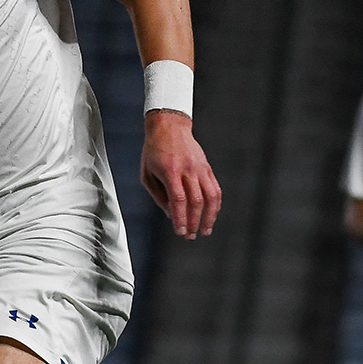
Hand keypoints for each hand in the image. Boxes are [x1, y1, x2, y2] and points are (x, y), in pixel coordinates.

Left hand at [140, 111, 221, 239]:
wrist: (169, 126)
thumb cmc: (154, 151)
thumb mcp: (147, 173)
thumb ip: (158, 196)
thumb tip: (171, 215)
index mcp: (170, 171)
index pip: (179, 199)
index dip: (181, 218)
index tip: (181, 233)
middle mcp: (188, 169)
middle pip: (196, 200)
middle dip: (194, 222)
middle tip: (191, 236)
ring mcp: (200, 168)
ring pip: (211, 196)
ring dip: (210, 216)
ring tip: (206, 230)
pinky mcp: (207, 167)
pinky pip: (215, 189)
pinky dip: (215, 204)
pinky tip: (211, 215)